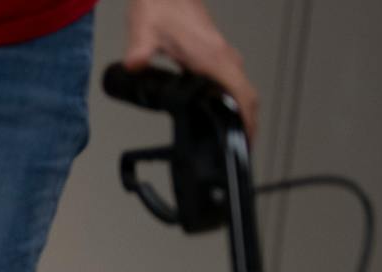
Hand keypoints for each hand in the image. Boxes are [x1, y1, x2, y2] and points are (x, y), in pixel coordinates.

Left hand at [125, 0, 257, 139]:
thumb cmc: (160, 5)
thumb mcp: (144, 31)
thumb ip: (138, 53)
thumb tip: (134, 66)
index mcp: (211, 57)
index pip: (240, 92)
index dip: (246, 119)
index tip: (246, 139)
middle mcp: (221, 57)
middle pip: (246, 95)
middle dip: (247, 123)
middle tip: (241, 148)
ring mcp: (221, 55)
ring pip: (241, 87)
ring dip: (241, 111)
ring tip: (233, 136)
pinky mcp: (214, 54)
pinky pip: (231, 81)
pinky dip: (232, 99)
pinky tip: (218, 111)